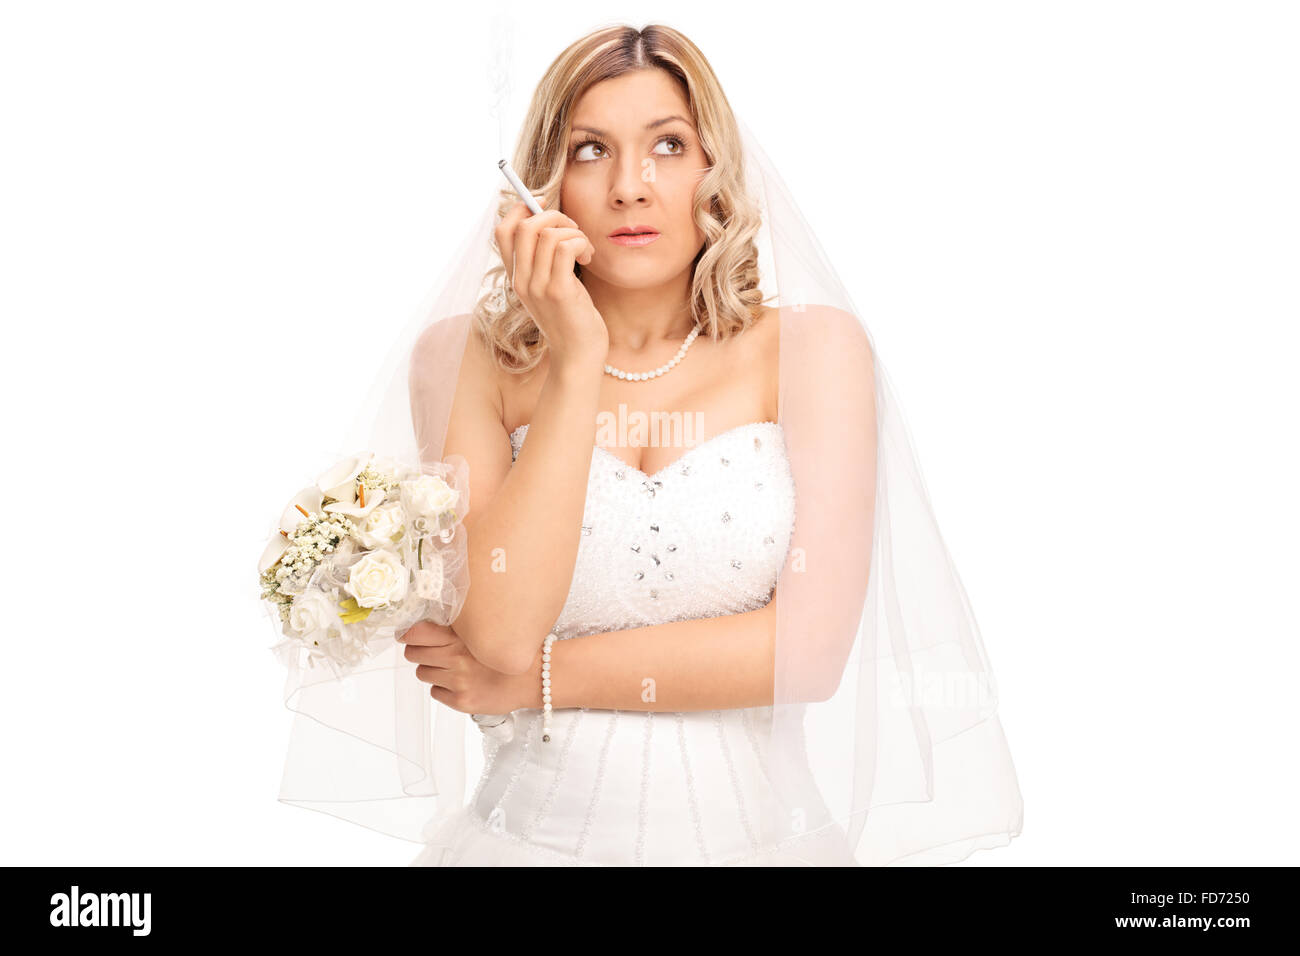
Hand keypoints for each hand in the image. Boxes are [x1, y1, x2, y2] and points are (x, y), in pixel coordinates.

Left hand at [398, 620, 536, 714]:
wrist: (535, 677)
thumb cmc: (508, 652)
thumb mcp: (484, 629)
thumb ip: (456, 627)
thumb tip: (422, 626)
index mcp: (461, 636)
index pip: (416, 633)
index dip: (407, 634)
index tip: (407, 635)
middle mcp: (456, 658)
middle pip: (413, 654)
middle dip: (417, 652)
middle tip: (429, 651)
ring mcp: (458, 682)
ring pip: (422, 673)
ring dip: (431, 669)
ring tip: (449, 667)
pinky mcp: (462, 701)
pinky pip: (436, 693)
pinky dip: (443, 688)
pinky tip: (460, 683)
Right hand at [495, 198, 608, 368]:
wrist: (578, 356)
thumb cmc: (571, 318)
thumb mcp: (550, 287)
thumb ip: (544, 260)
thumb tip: (550, 218)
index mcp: (516, 277)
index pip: (502, 230)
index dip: (521, 208)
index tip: (544, 204)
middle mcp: (521, 281)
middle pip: (524, 226)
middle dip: (554, 215)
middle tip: (573, 230)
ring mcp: (538, 287)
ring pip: (548, 234)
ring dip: (573, 232)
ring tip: (584, 249)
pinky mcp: (559, 292)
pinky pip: (566, 247)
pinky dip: (581, 243)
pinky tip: (588, 258)